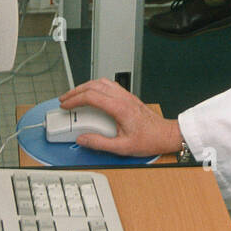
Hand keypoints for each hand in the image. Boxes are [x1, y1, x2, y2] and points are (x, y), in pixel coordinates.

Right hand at [56, 78, 180, 155]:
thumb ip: (99, 143)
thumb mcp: (122, 147)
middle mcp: (122, 98)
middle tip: (64, 99)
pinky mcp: (128, 98)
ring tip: (75, 96)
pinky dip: (96, 87)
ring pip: (101, 82)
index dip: (74, 99)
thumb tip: (83, 139)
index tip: (65, 105)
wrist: (166, 135)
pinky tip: (92, 95)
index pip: (91, 96)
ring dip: (85, 87)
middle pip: (93, 85)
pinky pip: (109, 85)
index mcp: (119, 108)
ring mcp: (126, 96)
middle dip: (75, 91)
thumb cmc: (149, 140)